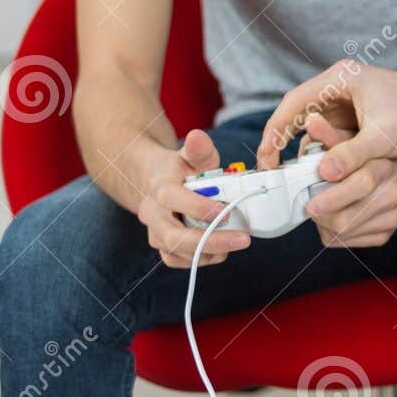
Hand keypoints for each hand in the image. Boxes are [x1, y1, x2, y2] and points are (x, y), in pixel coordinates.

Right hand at [137, 130, 251, 268]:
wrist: (154, 182)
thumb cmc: (180, 169)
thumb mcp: (191, 156)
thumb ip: (199, 149)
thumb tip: (197, 136)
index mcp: (160, 187)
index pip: (173, 199)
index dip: (199, 207)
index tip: (227, 210)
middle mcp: (153, 213)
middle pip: (173, 236)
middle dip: (210, 241)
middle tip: (243, 239)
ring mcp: (154, 232)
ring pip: (175, 252)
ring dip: (209, 252)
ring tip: (236, 242)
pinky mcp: (161, 245)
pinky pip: (176, 260)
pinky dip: (199, 259)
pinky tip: (220, 251)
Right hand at [256, 62, 396, 180]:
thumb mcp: (385, 137)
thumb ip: (352, 155)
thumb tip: (322, 173)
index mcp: (340, 78)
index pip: (294, 103)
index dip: (274, 130)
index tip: (267, 158)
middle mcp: (338, 83)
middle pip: (296, 111)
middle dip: (280, 139)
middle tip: (270, 170)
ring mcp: (344, 96)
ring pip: (310, 122)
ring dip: (298, 145)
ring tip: (286, 173)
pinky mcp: (352, 111)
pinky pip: (325, 129)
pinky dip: (317, 147)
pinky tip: (311, 168)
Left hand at [301, 116, 396, 248]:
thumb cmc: (379, 151)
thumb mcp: (359, 138)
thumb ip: (333, 136)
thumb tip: (312, 124)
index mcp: (385, 167)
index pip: (360, 185)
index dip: (330, 197)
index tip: (310, 203)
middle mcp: (393, 194)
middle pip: (346, 219)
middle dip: (320, 216)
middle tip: (309, 206)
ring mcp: (392, 217)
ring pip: (343, 234)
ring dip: (324, 224)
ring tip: (323, 208)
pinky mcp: (386, 234)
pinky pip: (347, 242)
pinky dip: (334, 233)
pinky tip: (336, 215)